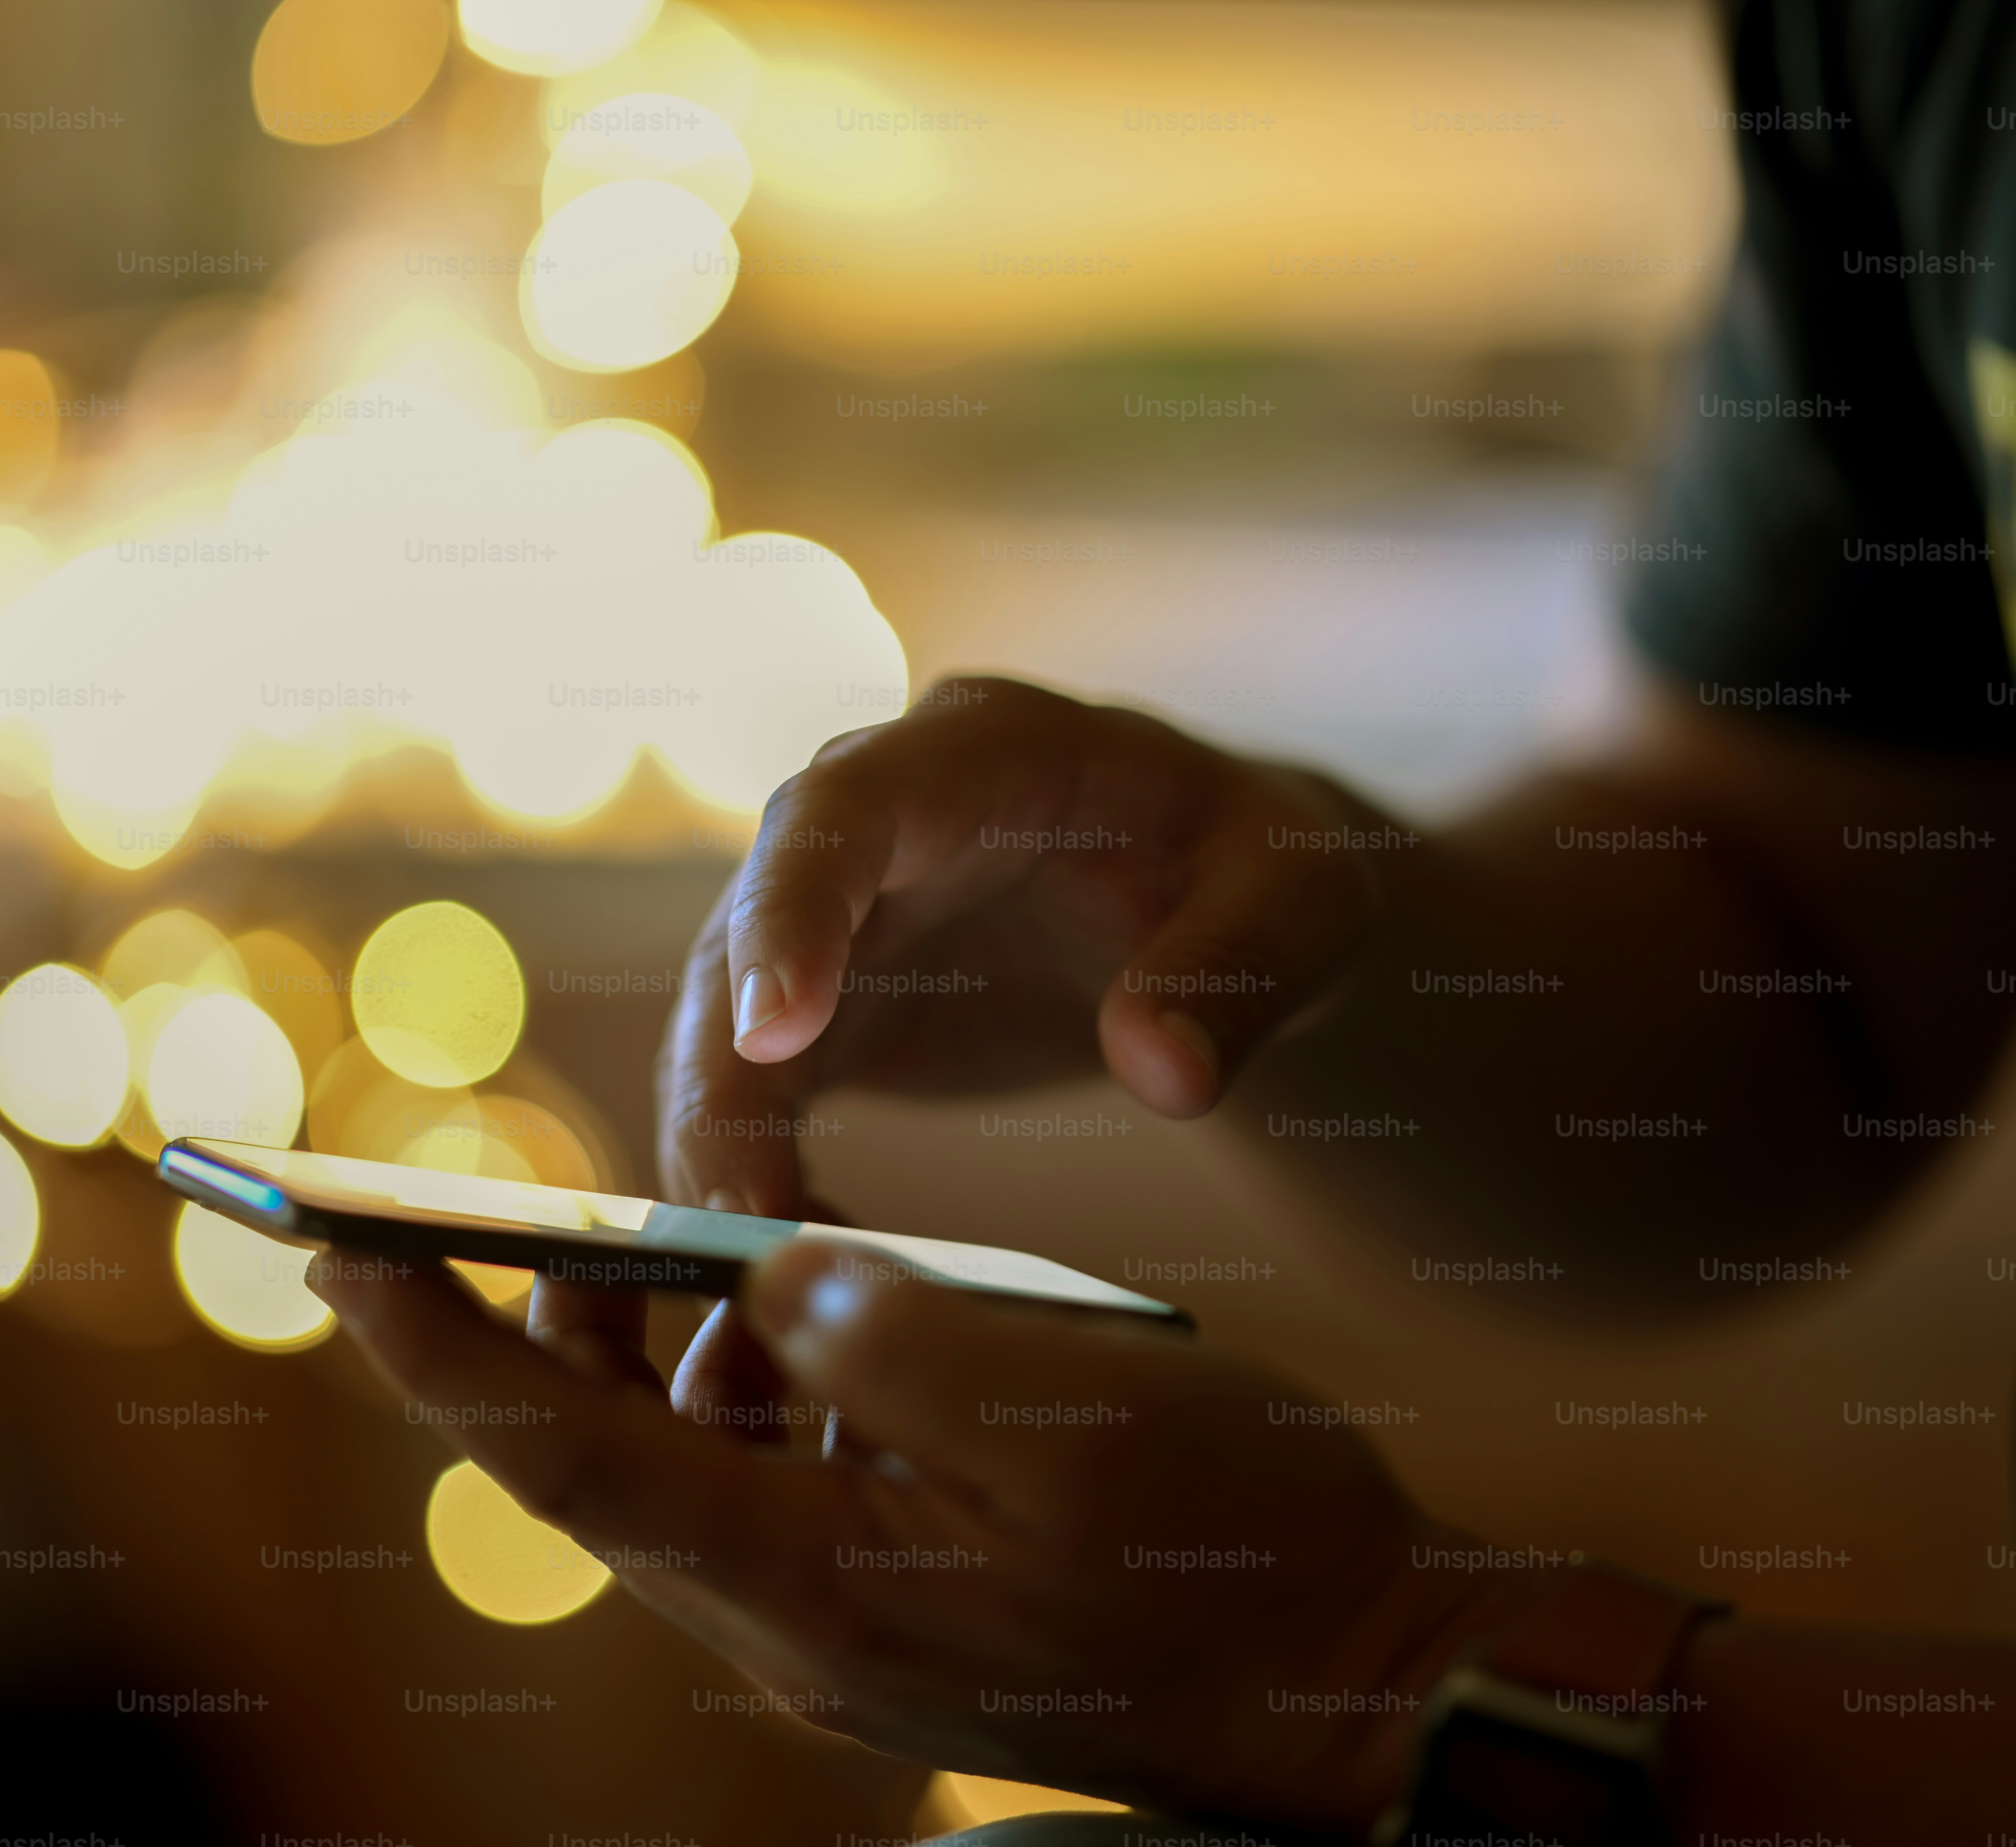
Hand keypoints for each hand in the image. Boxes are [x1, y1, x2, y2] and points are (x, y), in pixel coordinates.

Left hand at [319, 1244, 1540, 1832]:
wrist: (1368, 1690)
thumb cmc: (1238, 1550)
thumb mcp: (1067, 1406)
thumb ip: (890, 1331)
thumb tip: (769, 1270)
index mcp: (812, 1585)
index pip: (562, 1456)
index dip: (435, 1349)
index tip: (327, 1250)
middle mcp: (799, 1619)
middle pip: (608, 1456)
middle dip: (538, 1321)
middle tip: (501, 1194)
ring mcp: (852, 1617)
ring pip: (691, 1460)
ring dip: (673, 1341)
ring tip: (702, 1222)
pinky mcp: (907, 1593)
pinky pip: (784, 1475)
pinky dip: (775, 1377)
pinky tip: (828, 1296)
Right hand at [655, 677, 1399, 1222]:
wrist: (1231, 905)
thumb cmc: (1261, 872)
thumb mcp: (1298, 897)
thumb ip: (1236, 968)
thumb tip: (1163, 1072)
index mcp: (981, 750)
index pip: (846, 807)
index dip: (793, 910)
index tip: (776, 1034)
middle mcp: (877, 817)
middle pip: (745, 921)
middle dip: (726, 1066)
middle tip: (735, 1216)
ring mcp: (838, 911)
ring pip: (725, 1016)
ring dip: (717, 1140)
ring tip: (746, 1265)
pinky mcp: (832, 1005)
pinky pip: (756, 1089)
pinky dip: (754, 1172)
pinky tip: (792, 1261)